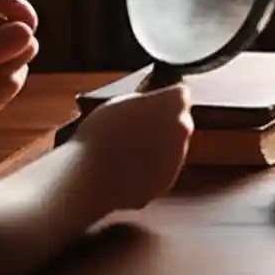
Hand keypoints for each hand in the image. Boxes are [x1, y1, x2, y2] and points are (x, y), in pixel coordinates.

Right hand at [72, 85, 193, 211]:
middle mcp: (183, 128)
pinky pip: (163, 170)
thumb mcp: (118, 104)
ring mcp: (179, 155)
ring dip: (158, 147)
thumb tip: (151, 104)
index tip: (152, 105)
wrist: (91, 179)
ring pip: (173, 147)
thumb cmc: (99, 137)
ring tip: (128, 152)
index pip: (180, 95)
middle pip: (180, 121)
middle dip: (165, 124)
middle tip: (137, 129)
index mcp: (173, 104)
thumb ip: (144, 102)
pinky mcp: (169, 179)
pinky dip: (151, 169)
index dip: (164, 99)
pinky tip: (128, 169)